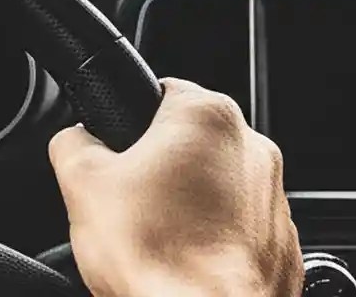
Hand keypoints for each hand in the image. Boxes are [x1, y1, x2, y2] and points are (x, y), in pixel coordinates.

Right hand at [48, 78, 301, 296]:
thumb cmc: (157, 256)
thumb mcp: (80, 181)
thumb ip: (72, 142)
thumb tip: (76, 141)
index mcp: (207, 116)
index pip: (157, 92)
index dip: (126, 126)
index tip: (113, 156)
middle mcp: (254, 149)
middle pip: (187, 143)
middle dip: (156, 169)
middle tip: (125, 204)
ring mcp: (276, 201)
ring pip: (214, 188)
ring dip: (185, 206)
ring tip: (154, 239)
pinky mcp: (282, 247)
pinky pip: (236, 231)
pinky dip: (210, 242)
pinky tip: (181, 262)